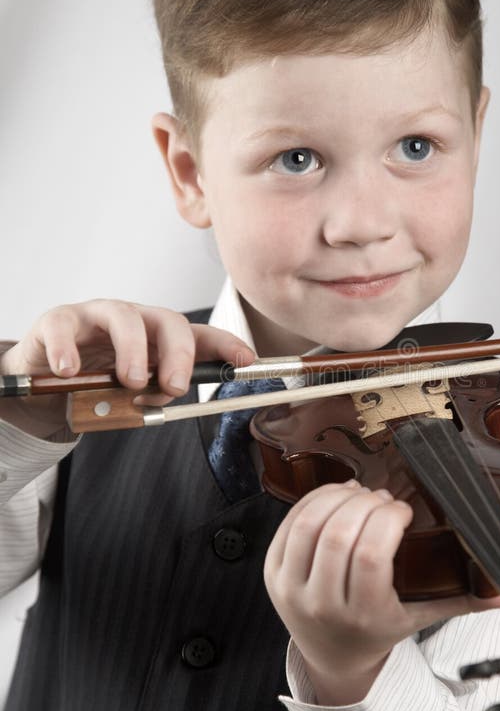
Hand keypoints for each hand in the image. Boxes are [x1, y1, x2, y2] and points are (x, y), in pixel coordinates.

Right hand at [0, 299, 253, 436]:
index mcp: (157, 340)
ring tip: (129, 381)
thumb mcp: (131, 394)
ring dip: (132, 350)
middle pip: (168, 320)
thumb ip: (151, 394)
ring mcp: (96, 316)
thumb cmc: (95, 384)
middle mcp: (134, 321)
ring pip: (123, 317)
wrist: (44, 381)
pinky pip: (64, 326)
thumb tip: (165, 394)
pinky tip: (71, 370)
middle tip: (173, 386)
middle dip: (178, 353)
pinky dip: (67, 349)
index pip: (199, 337)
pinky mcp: (58, 321)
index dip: (225, 345)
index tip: (245, 360)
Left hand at [264, 481, 499, 705]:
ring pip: (308, 527)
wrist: (333, 657)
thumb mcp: (419, 619)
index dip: (387, 520)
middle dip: (365, 504)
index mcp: (362, 616)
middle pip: (338, 536)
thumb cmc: (380, 628)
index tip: (402, 511)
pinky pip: (288, 527)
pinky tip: (336, 496)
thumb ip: (461, 601)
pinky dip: (312, 502)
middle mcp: (321, 606)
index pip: (370, 557)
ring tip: (360, 494)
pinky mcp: (271, 576)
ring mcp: (290, 591)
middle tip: (382, 500)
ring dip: (337, 498)